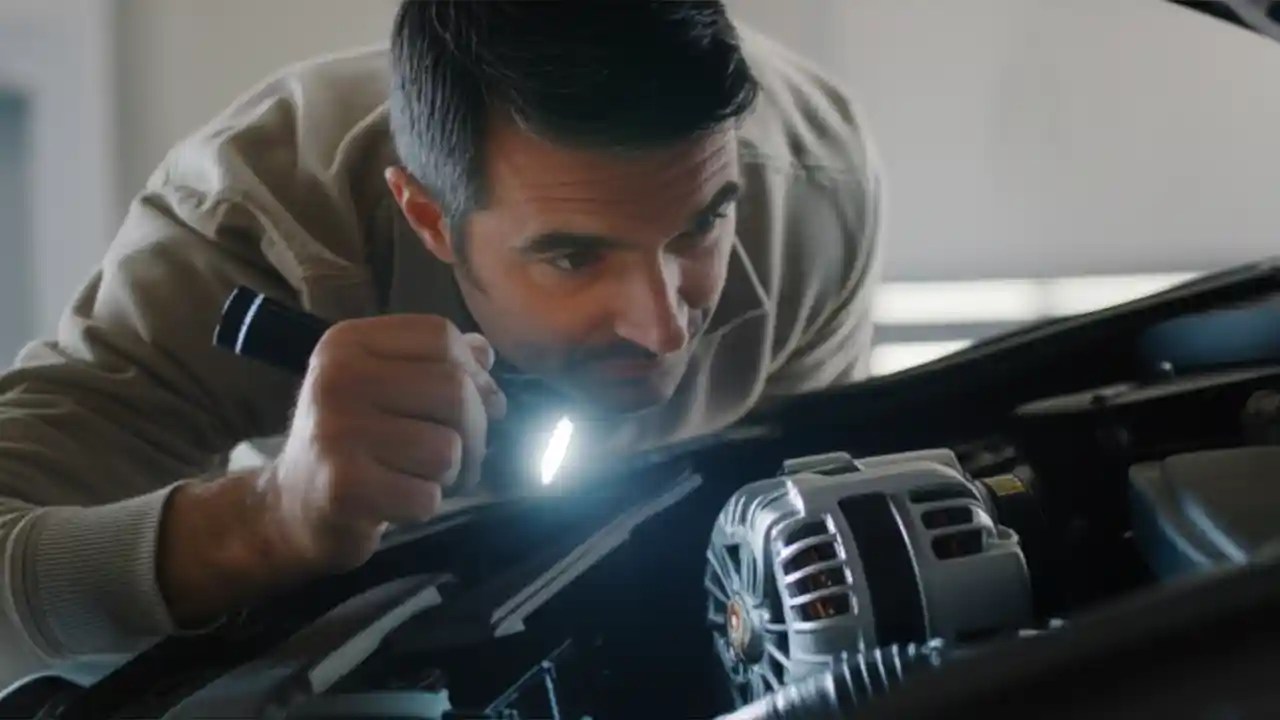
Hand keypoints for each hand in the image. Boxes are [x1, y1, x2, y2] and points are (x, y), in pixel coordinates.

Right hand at [263, 314, 506, 573]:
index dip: (476, 372)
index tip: (481, 402)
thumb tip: (486, 352)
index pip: (441, 336)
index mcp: (348, 343)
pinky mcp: (344, 487)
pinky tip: (400, 501)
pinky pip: (427, 496)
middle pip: (454, 389)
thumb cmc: (351, 440)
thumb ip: (435, 363)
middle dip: (476, 430)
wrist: (291, 505)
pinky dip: (426, 505)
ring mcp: (337, 432)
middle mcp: (337, 378)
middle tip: (463, 454)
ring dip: (452, 473)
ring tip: (425, 476)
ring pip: (447, 447)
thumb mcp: (385, 386)